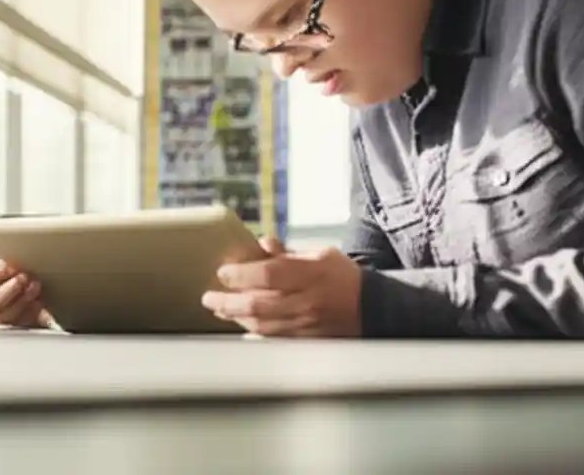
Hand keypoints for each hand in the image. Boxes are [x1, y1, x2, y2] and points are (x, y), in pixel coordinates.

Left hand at [202, 235, 362, 336]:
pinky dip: (253, 333)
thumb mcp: (321, 255)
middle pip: (259, 304)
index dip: (242, 274)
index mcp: (312, 274)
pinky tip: (240, 327)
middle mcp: (307, 300)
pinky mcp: (306, 340)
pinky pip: (273, 339)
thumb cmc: (344, 277)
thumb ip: (289, 252)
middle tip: (208, 297)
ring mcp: (306, 324)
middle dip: (228, 301)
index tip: (223, 272)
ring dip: (236, 317)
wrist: (375, 309)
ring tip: (219, 309)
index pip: (269, 274)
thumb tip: (262, 242)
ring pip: (262, 324)